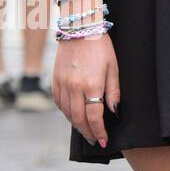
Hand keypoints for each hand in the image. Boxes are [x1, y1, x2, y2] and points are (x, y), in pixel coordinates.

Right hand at [52, 33, 120, 149]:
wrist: (79, 30)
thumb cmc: (101, 47)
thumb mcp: (113, 67)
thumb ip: (113, 90)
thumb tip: (114, 110)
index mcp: (92, 85)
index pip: (94, 116)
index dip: (99, 131)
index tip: (103, 140)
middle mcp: (74, 88)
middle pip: (79, 118)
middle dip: (88, 132)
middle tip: (95, 140)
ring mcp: (62, 84)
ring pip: (67, 113)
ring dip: (77, 125)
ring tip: (86, 131)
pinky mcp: (55, 80)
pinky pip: (59, 103)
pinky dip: (66, 112)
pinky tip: (73, 115)